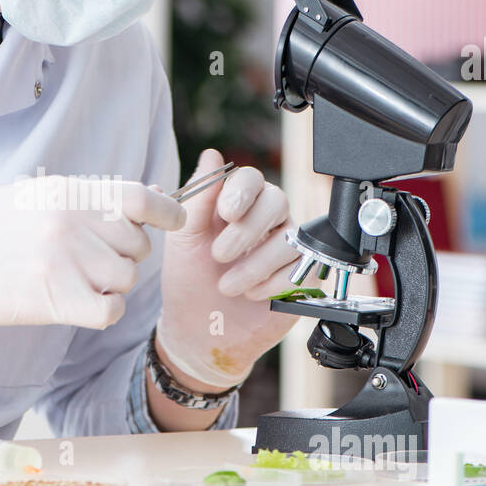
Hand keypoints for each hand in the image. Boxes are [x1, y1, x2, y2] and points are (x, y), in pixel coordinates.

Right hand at [0, 175, 184, 328]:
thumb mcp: (38, 195)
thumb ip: (85, 200)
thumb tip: (139, 202)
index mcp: (71, 193)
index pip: (140, 197)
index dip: (166, 210)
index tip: (174, 220)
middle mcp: (75, 223)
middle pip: (136, 246)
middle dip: (124, 257)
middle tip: (91, 263)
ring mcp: (68, 260)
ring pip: (125, 279)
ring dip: (110, 286)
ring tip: (76, 282)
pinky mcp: (58, 298)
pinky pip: (111, 309)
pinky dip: (105, 311)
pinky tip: (83, 306)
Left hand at [156, 148, 301, 389]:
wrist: (198, 331)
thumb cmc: (188, 280)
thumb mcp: (183, 239)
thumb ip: (197, 198)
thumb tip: (210, 154)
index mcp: (235, 205)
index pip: (252, 178)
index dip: (242, 192)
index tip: (225, 214)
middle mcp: (265, 220)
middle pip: (276, 201)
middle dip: (246, 230)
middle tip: (219, 255)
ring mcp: (285, 246)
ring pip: (288, 237)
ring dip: (254, 265)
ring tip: (227, 285)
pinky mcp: (301, 275)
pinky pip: (302, 267)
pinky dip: (272, 283)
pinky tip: (251, 294)